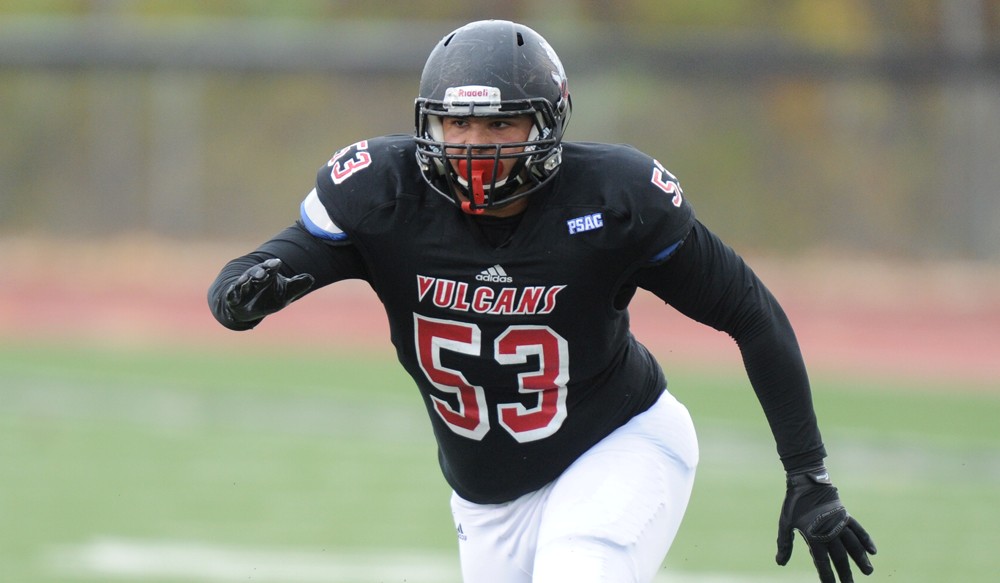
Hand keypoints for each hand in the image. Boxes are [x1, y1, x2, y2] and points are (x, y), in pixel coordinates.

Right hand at [225, 258, 313, 321]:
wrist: (248, 309)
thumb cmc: (269, 297)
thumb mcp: (286, 294)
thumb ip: (297, 285)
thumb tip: (311, 278)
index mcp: (267, 275)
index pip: (270, 268)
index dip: (272, 265)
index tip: (277, 263)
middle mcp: (254, 279)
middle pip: (256, 272)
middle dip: (259, 272)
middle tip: (263, 272)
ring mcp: (243, 288)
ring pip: (243, 282)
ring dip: (245, 281)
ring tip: (246, 280)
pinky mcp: (233, 297)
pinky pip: (232, 294)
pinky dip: (232, 293)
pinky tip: (233, 293)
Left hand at [776, 467, 875, 582]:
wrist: (806, 481)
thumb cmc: (794, 503)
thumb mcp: (785, 523)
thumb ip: (785, 544)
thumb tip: (780, 563)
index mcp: (813, 536)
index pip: (821, 562)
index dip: (827, 576)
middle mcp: (829, 532)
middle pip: (840, 557)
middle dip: (845, 574)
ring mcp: (839, 523)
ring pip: (853, 545)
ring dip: (861, 559)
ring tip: (868, 572)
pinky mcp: (845, 515)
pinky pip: (858, 529)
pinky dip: (866, 539)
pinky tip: (873, 550)